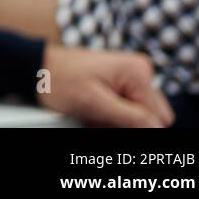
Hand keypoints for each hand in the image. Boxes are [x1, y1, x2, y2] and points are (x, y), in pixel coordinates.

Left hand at [39, 45, 173, 126]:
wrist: (38, 70)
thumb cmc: (60, 81)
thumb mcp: (96, 103)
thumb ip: (132, 117)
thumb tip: (160, 129)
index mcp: (138, 72)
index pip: (158, 117)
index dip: (137, 128)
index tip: (111, 125)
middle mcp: (139, 71)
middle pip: (149, 115)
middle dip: (127, 124)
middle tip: (100, 121)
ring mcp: (129, 76)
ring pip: (137, 115)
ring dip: (117, 121)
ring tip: (92, 115)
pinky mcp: (120, 82)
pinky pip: (126, 108)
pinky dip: (110, 115)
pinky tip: (92, 112)